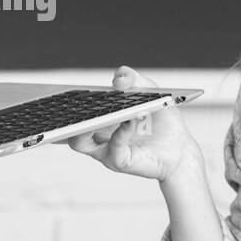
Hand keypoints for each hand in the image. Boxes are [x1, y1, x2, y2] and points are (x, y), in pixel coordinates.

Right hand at [53, 65, 202, 180]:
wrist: (180, 148)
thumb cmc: (161, 121)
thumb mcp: (150, 93)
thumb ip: (135, 81)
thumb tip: (118, 79)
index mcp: (97, 117)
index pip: (71, 110)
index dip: (62, 101)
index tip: (60, 89)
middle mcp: (95, 135)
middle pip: (66, 127)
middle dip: (65, 115)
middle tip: (74, 100)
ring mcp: (104, 150)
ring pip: (79, 142)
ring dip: (89, 125)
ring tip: (108, 109)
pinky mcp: (119, 162)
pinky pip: (113, 147)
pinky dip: (121, 131)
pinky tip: (131, 119)